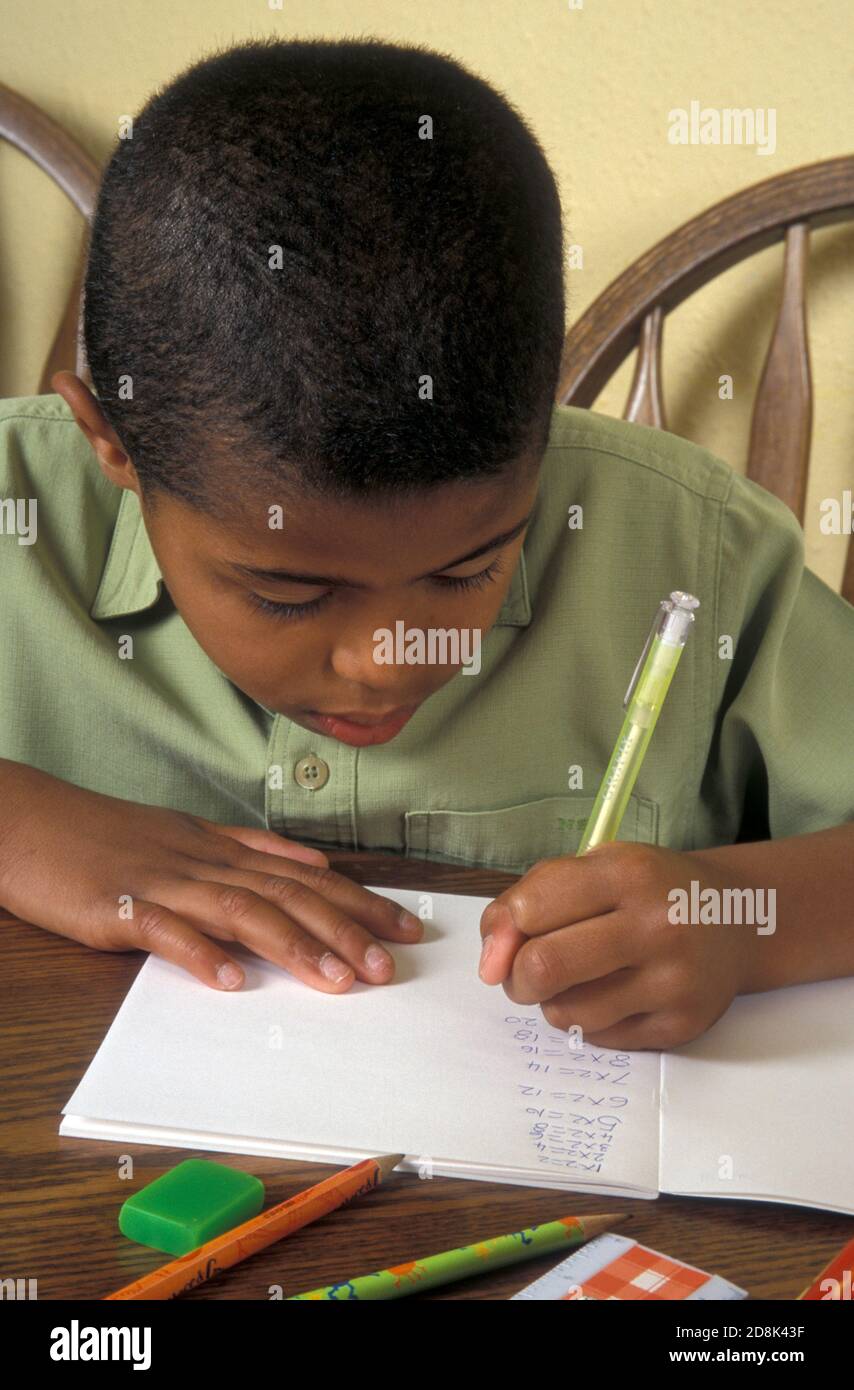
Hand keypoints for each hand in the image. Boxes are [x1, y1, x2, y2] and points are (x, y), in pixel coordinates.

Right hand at [0, 761, 421, 990]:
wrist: (27, 819)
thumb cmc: (104, 833)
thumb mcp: (186, 833)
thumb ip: (248, 850)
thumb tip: (311, 863)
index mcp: (221, 847)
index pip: (306, 874)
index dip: (360, 901)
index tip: (406, 929)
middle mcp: (203, 860)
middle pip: (287, 893)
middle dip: (345, 930)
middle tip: (389, 967)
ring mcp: (163, 881)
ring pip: (241, 910)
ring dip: (294, 946)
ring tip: (337, 981)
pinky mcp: (118, 905)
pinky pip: (165, 931)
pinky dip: (201, 955)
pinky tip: (232, 982)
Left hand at [477, 842, 759, 1049]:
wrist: (737, 918)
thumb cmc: (649, 889)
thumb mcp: (596, 867)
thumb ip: (532, 899)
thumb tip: (490, 965)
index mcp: (628, 874)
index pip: (531, 910)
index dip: (502, 932)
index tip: (505, 941)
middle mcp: (656, 926)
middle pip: (544, 968)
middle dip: (516, 978)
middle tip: (525, 974)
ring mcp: (673, 981)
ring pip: (565, 1013)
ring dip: (551, 1002)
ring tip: (575, 980)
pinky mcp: (681, 1025)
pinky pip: (599, 1038)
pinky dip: (587, 1021)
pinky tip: (612, 994)